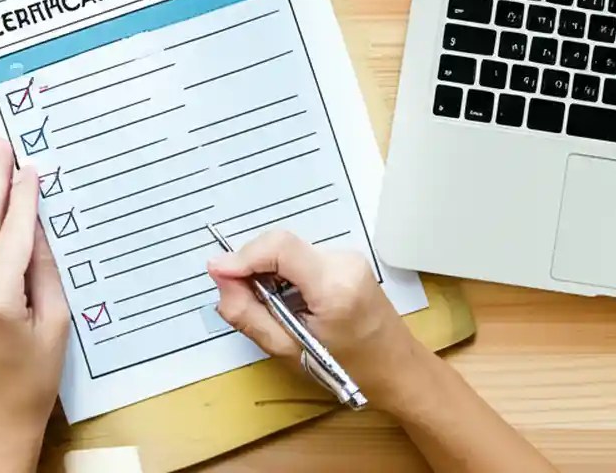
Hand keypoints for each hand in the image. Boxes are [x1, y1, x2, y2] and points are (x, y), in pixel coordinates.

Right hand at [207, 230, 428, 411]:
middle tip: (239, 297)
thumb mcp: (288, 351)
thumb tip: (220, 279)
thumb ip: (248, 314)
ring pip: (289, 250)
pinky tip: (286, 301)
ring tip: (268, 307)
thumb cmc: (348, 369)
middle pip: (281, 246)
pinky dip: (284, 274)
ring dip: (267, 271)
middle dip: (252, 266)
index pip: (279, 247)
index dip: (242, 256)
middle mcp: (343, 261)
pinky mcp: (347, 260)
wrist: (398, 370)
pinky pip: (302, 257)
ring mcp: (348, 257)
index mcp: (333, 284)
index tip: (217, 273)